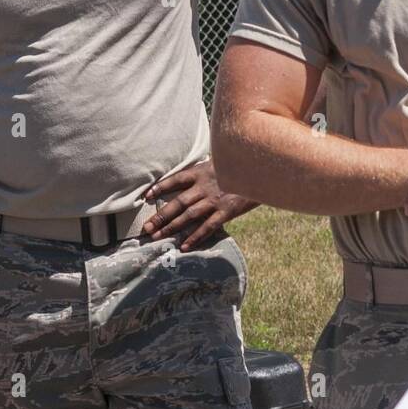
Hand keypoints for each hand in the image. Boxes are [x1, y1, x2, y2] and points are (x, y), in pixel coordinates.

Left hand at [142, 160, 257, 250]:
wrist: (261, 172)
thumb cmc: (239, 167)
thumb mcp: (220, 162)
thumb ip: (205, 170)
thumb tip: (192, 175)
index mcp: (201, 172)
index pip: (175, 180)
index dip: (160, 188)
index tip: (146, 196)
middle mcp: (204, 187)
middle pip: (178, 203)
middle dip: (160, 216)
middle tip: (146, 228)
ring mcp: (215, 200)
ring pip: (188, 216)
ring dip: (172, 227)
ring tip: (158, 237)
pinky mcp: (226, 211)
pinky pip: (208, 226)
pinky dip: (195, 237)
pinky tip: (184, 246)